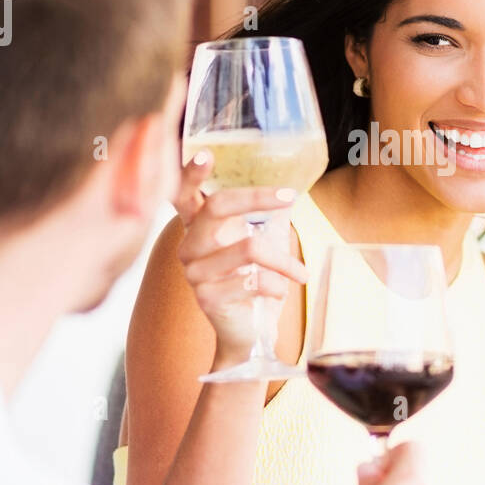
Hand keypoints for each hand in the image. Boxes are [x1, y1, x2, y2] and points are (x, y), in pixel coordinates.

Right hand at [173, 150, 308, 358]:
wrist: (249, 330)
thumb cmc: (255, 279)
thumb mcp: (264, 241)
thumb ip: (269, 213)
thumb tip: (292, 184)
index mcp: (198, 227)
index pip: (184, 193)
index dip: (189, 174)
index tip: (204, 154)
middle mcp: (189, 245)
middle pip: (216, 207)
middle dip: (256, 197)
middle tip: (289, 197)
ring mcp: (194, 272)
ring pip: (248, 247)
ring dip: (284, 260)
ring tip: (301, 272)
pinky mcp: (206, 297)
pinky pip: (252, 280)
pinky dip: (276, 285)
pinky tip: (278, 293)